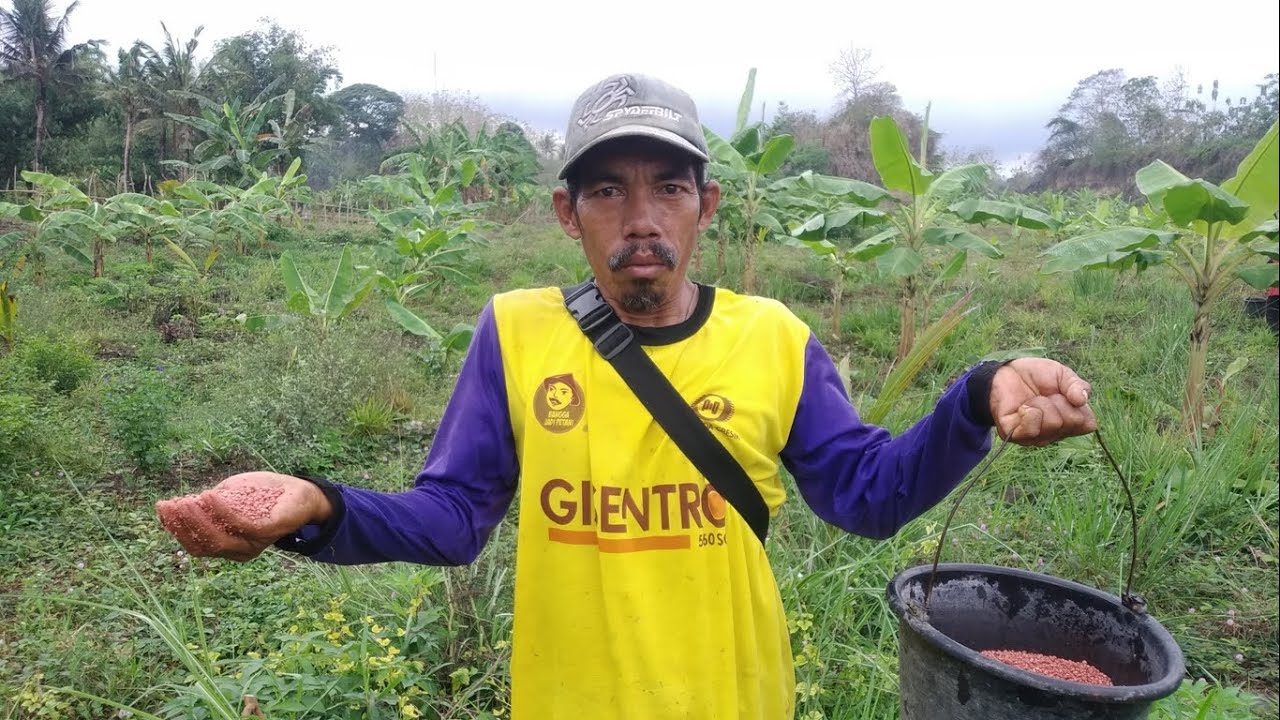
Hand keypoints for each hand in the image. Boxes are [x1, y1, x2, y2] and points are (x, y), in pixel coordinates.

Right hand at [154, 472, 330, 560]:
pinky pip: (240, 526)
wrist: (303, 493)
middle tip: (171, 504)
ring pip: (218, 539)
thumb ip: (208, 505)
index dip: (176, 528)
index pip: (195, 544)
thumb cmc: (264, 495)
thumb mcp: (230, 498)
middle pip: (203, 545)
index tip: (161, 507)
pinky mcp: (268, 532)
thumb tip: (178, 505)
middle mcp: (239, 550)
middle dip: (183, 525)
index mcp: (228, 545)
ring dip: (199, 520)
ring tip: (189, 500)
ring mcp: (254, 543)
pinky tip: (211, 496)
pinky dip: (222, 512)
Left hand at [990, 358, 1096, 445]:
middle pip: (1071, 421)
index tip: (1064, 393)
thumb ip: (1076, 385)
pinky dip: (1029, 413)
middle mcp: (1057, 434)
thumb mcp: (1062, 374)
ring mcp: (1037, 437)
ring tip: (1032, 400)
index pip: (1088, 423)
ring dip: (1042, 404)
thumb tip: (1082, 400)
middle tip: (1045, 395)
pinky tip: (1023, 408)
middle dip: (1058, 400)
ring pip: (1052, 424)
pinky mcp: (1016, 436)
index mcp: (1072, 421)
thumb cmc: (1037, 376)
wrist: (1007, 372)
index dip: (1077, 404)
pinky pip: (1031, 430)